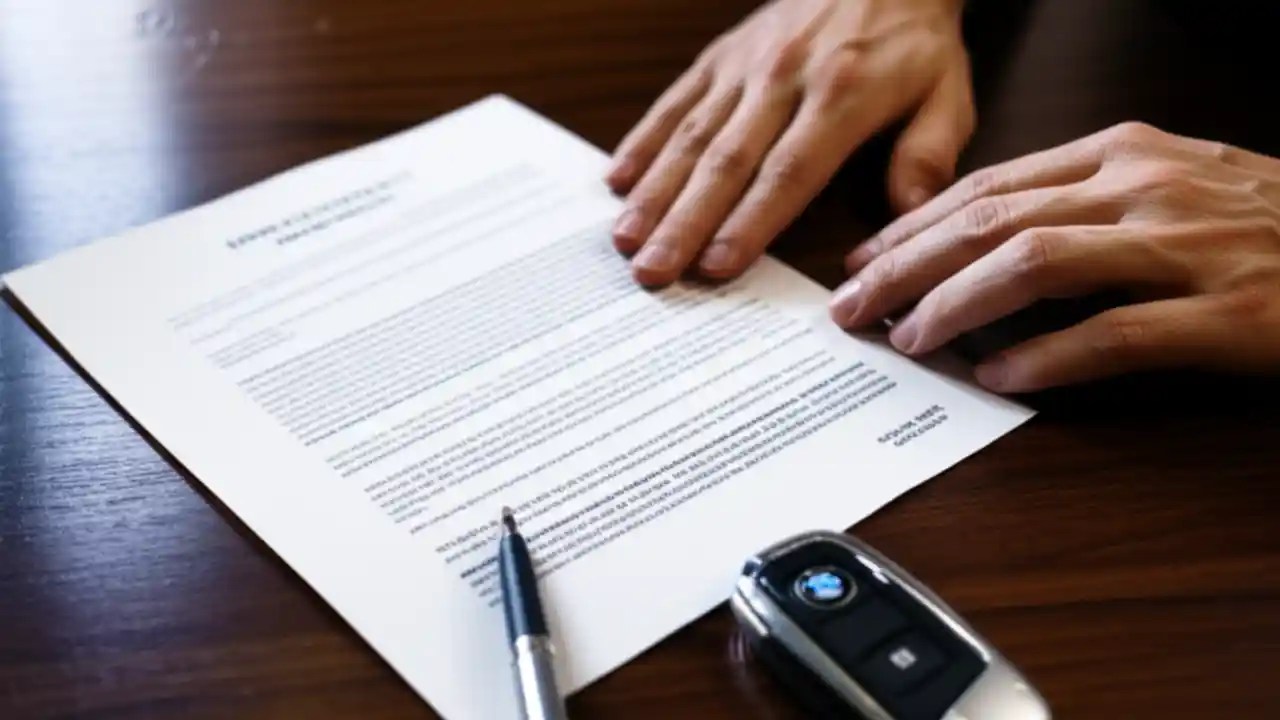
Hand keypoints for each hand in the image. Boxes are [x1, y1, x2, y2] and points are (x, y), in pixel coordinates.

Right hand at [606, 0, 971, 286]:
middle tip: (652, 271)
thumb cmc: (913, 39)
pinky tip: (617, 180)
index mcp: (841, 95)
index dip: (750, 221)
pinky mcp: (720, 56)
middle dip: (685, 222)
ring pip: (692, 136)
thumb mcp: (947, 91)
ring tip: (626, 239)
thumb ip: (928, 155)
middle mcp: (783, 80)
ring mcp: (744, 66)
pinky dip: (643, 140)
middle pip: (726, 162)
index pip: (788, 170)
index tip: (717, 265)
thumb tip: (909, 217)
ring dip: (655, 191)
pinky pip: (676, 101)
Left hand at [831, 122, 1279, 391]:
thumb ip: (1082, 201)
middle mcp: (1144, 187)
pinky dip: (1049, 357)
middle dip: (905, 267)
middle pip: (990, 221)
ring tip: (907, 341)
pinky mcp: (1225, 313)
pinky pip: (1115, 334)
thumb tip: (978, 243)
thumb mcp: (1170, 184)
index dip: (913, 227)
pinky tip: (1001, 379)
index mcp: (1125, 152)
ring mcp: (1186, 248)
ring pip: (1035, 264)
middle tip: (850, 308)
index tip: (862, 261)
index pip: (988, 184)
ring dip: (955, 306)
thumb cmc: (1265, 221)